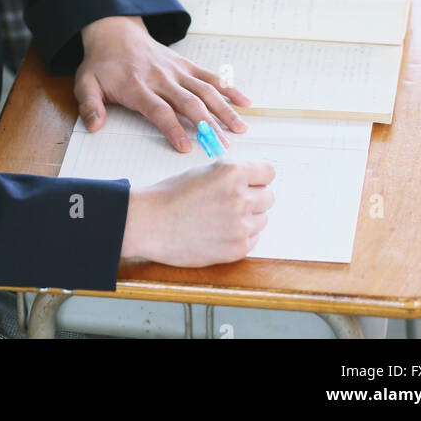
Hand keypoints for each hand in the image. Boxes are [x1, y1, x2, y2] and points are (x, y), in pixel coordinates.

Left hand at [76, 15, 250, 152]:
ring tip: (241, 130)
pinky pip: (210, 76)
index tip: (186, 147)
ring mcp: (176, 70)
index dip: (173, 128)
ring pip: (205, 90)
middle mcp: (161, 78)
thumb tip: (94, 126)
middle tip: (223, 148)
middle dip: (208, 125)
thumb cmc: (102, 64)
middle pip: (189, 102)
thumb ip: (90, 105)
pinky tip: (245, 102)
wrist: (115, 31)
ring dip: (224, 109)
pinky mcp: (186, 65)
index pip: (159, 110)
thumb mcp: (86, 82)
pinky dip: (229, 88)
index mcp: (137, 86)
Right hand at [122, 161, 274, 264]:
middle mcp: (240, 198)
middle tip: (234, 200)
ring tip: (223, 217)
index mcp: (232, 173)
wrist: (151, 224)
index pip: (269, 172)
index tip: (253, 181)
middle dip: (255, 196)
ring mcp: (240, 226)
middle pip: (269, 196)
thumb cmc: (171, 195)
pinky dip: (242, 235)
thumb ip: (232, 174)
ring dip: (250, 217)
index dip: (259, 176)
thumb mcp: (204, 171)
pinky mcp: (237, 249)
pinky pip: (254, 239)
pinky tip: (221, 231)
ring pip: (263, 219)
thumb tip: (252, 179)